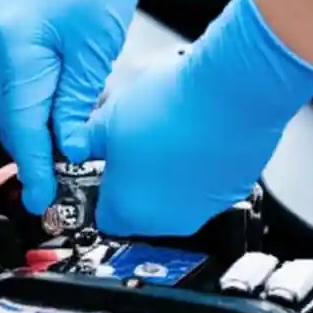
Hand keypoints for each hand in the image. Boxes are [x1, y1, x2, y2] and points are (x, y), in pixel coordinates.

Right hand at [0, 0, 150, 213]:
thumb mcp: (96, 46)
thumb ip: (78, 103)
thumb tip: (71, 147)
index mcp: (12, 52)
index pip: (23, 129)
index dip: (36, 170)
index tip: (43, 199)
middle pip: (13, 122)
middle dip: (36, 156)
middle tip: (58, 191)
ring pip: (14, 106)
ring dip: (38, 132)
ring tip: (65, 160)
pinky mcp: (2, 38)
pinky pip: (16, 85)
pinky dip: (35, 106)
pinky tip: (57, 119)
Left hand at [87, 0, 312, 236]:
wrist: (234, 91)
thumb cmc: (175, 103)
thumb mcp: (110, 117)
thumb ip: (87, 141)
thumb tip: (78, 145)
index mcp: (127, 208)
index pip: (101, 217)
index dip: (101, 193)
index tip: (105, 174)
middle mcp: (165, 221)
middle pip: (138, 213)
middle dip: (133, 184)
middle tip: (135, 149)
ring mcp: (201, 211)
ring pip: (173, 202)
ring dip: (166, 177)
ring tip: (167, 136)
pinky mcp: (229, 195)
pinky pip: (204, 191)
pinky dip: (196, 172)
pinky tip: (194, 139)